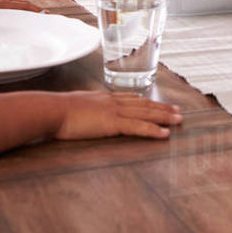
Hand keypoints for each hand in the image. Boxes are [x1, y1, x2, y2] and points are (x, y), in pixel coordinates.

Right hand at [56, 91, 182, 139]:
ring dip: (165, 117)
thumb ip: (84, 110)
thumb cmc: (56, 112)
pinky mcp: (113, 123)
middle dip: (162, 108)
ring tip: (179, 120)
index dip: (146, 102)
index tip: (158, 104)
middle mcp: (112, 101)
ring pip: (146, 113)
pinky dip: (153, 130)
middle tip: (178, 111)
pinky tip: (165, 134)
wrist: (52, 110)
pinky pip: (138, 127)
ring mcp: (114, 111)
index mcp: (103, 98)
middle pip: (144, 104)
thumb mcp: (73, 107)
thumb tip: (84, 114)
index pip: (131, 99)